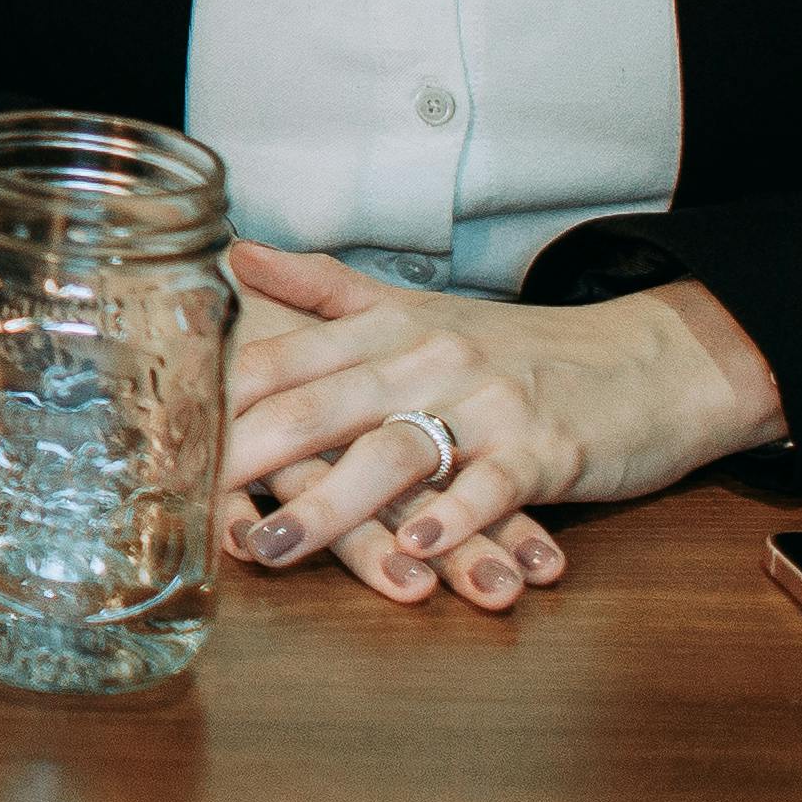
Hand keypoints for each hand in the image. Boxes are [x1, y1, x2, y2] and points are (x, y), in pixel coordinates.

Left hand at [222, 240, 782, 612]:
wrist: (649, 360)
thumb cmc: (519, 348)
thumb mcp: (417, 310)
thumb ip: (324, 288)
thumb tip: (234, 254)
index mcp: (387, 327)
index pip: (285, 356)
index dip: (217, 395)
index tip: (153, 430)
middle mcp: (428, 357)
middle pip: (324, 404)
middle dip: (249, 452)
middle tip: (180, 496)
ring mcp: (488, 403)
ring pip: (395, 450)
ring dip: (330, 504)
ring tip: (272, 548)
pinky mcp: (545, 449)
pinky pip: (492, 486)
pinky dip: (453, 516)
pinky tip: (414, 545)